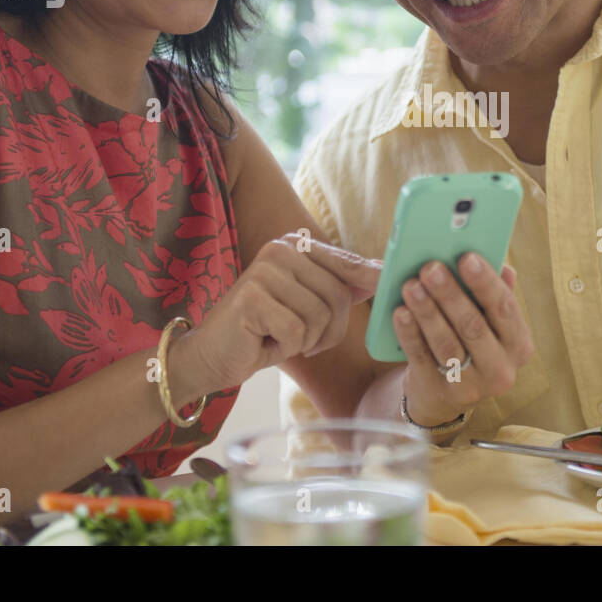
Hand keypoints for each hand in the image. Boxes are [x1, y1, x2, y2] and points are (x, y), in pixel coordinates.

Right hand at [196, 234, 381, 389]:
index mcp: (295, 245)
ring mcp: (264, 270)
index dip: (369, 278)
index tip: (389, 279)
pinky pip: (297, 331)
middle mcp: (280, 249)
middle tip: (305, 340)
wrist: (212, 355)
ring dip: (308, 340)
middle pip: (338, 295)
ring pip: (320, 315)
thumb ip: (339, 285)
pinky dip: (289, 347)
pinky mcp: (252, 297)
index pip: (346, 263)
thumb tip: (381, 272)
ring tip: (281, 337)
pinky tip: (266, 341)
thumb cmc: (264, 332)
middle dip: (330, 329)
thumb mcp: (308, 306)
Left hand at [392, 253, 532, 425]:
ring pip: (447, 344)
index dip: (486, 282)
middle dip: (450, 294)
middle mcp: (501, 369)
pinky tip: (400, 312)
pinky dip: (410, 334)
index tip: (466, 257)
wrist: (445, 394)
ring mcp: (471, 386)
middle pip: (474, 327)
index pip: (506, 309)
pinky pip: (422, 358)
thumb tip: (502, 266)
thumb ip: (495, 295)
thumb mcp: (489, 323)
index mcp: (519, 345)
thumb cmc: (469, 343)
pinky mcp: (439, 392)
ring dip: (427, 312)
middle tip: (431, 268)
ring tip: (411, 286)